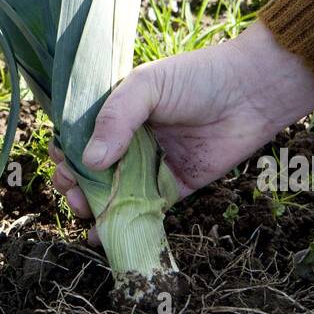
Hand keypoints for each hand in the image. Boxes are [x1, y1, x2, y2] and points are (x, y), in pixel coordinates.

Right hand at [52, 20, 313, 234]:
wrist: (250, 93)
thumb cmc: (195, 78)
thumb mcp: (147, 87)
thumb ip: (116, 119)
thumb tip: (90, 162)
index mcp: (118, 111)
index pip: (80, 136)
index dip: (67, 152)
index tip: (63, 163)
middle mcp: (130, 140)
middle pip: (92, 169)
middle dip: (76, 184)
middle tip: (73, 193)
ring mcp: (151, 164)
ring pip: (114, 192)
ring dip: (95, 207)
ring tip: (86, 213)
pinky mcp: (175, 187)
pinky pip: (145, 210)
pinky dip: (125, 224)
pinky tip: (105, 236)